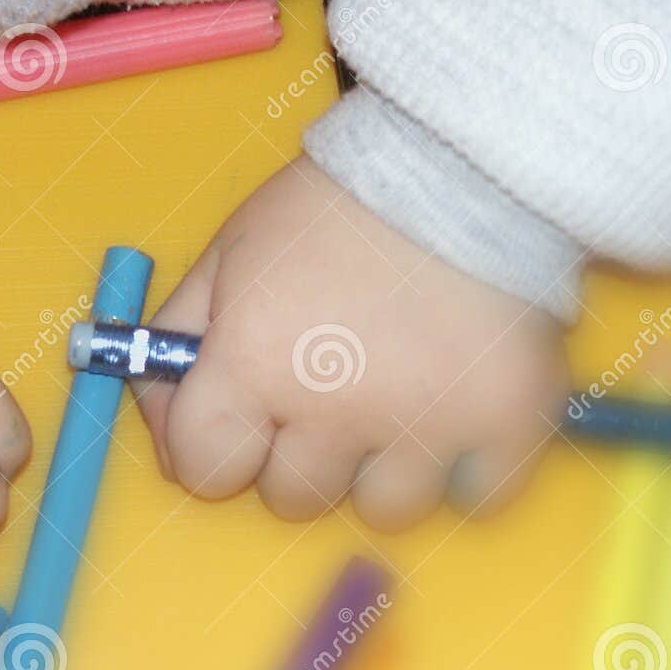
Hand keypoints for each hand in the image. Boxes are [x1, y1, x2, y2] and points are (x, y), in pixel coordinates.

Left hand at [136, 157, 569, 529]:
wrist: (466, 158)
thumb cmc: (334, 206)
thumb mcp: (230, 252)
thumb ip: (178, 337)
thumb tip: (161, 416)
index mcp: (253, 364)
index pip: (204, 472)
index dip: (218, 446)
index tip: (245, 419)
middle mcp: (333, 411)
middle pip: (293, 499)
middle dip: (304, 453)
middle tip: (337, 389)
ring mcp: (425, 427)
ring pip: (384, 511)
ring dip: (387, 469)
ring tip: (408, 397)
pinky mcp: (509, 426)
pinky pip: (477, 501)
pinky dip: (470, 470)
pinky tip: (463, 413)